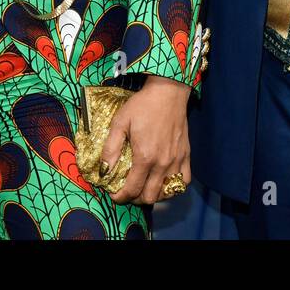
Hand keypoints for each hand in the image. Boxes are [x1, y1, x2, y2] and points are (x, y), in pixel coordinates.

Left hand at [102, 75, 192, 204]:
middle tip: (128, 190)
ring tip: (145, 186)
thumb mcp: (120, 122)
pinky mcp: (186, 155)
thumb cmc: (142, 105)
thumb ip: (111, 148)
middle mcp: (162, 163)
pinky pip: (183, 181)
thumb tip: (103, 170)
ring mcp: (176, 160)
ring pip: (167, 193)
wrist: (168, 92)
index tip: (114, 195)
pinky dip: (173, 186)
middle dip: (136, 198)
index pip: (133, 189)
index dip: (121, 197)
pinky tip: (164, 180)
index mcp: (145, 157)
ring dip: (154, 194)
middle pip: (150, 197)